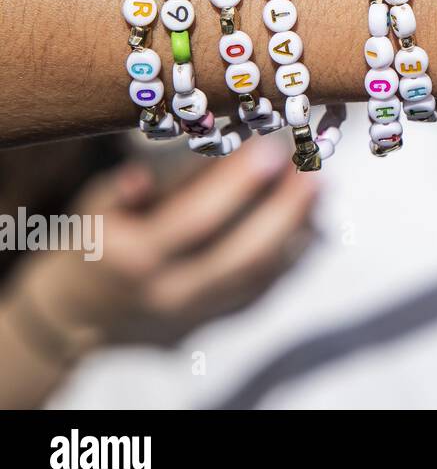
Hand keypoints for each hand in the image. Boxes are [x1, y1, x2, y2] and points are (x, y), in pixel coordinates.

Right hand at [15, 137, 314, 350]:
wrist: (82, 314)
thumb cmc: (98, 240)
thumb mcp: (98, 206)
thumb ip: (147, 181)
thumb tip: (192, 148)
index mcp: (136, 259)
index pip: (197, 219)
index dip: (238, 183)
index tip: (272, 147)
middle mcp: (171, 294)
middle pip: (244, 256)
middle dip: (287, 210)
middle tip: (314, 168)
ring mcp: (199, 315)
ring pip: (263, 275)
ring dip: (299, 229)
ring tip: (321, 185)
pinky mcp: (219, 322)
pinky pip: (266, 288)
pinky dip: (293, 254)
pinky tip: (311, 218)